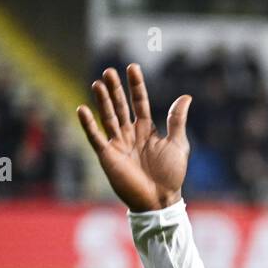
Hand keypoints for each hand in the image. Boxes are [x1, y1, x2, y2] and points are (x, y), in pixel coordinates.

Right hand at [76, 63, 190, 211]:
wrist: (161, 200)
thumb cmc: (172, 174)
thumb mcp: (178, 144)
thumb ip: (177, 120)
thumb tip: (186, 96)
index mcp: (146, 129)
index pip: (139, 102)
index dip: (136, 86)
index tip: (132, 67)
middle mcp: (130, 134)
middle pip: (120, 106)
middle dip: (115, 89)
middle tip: (109, 71)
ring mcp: (118, 144)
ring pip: (108, 117)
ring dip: (102, 101)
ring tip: (98, 83)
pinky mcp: (108, 156)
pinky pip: (96, 137)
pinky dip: (88, 125)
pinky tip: (82, 109)